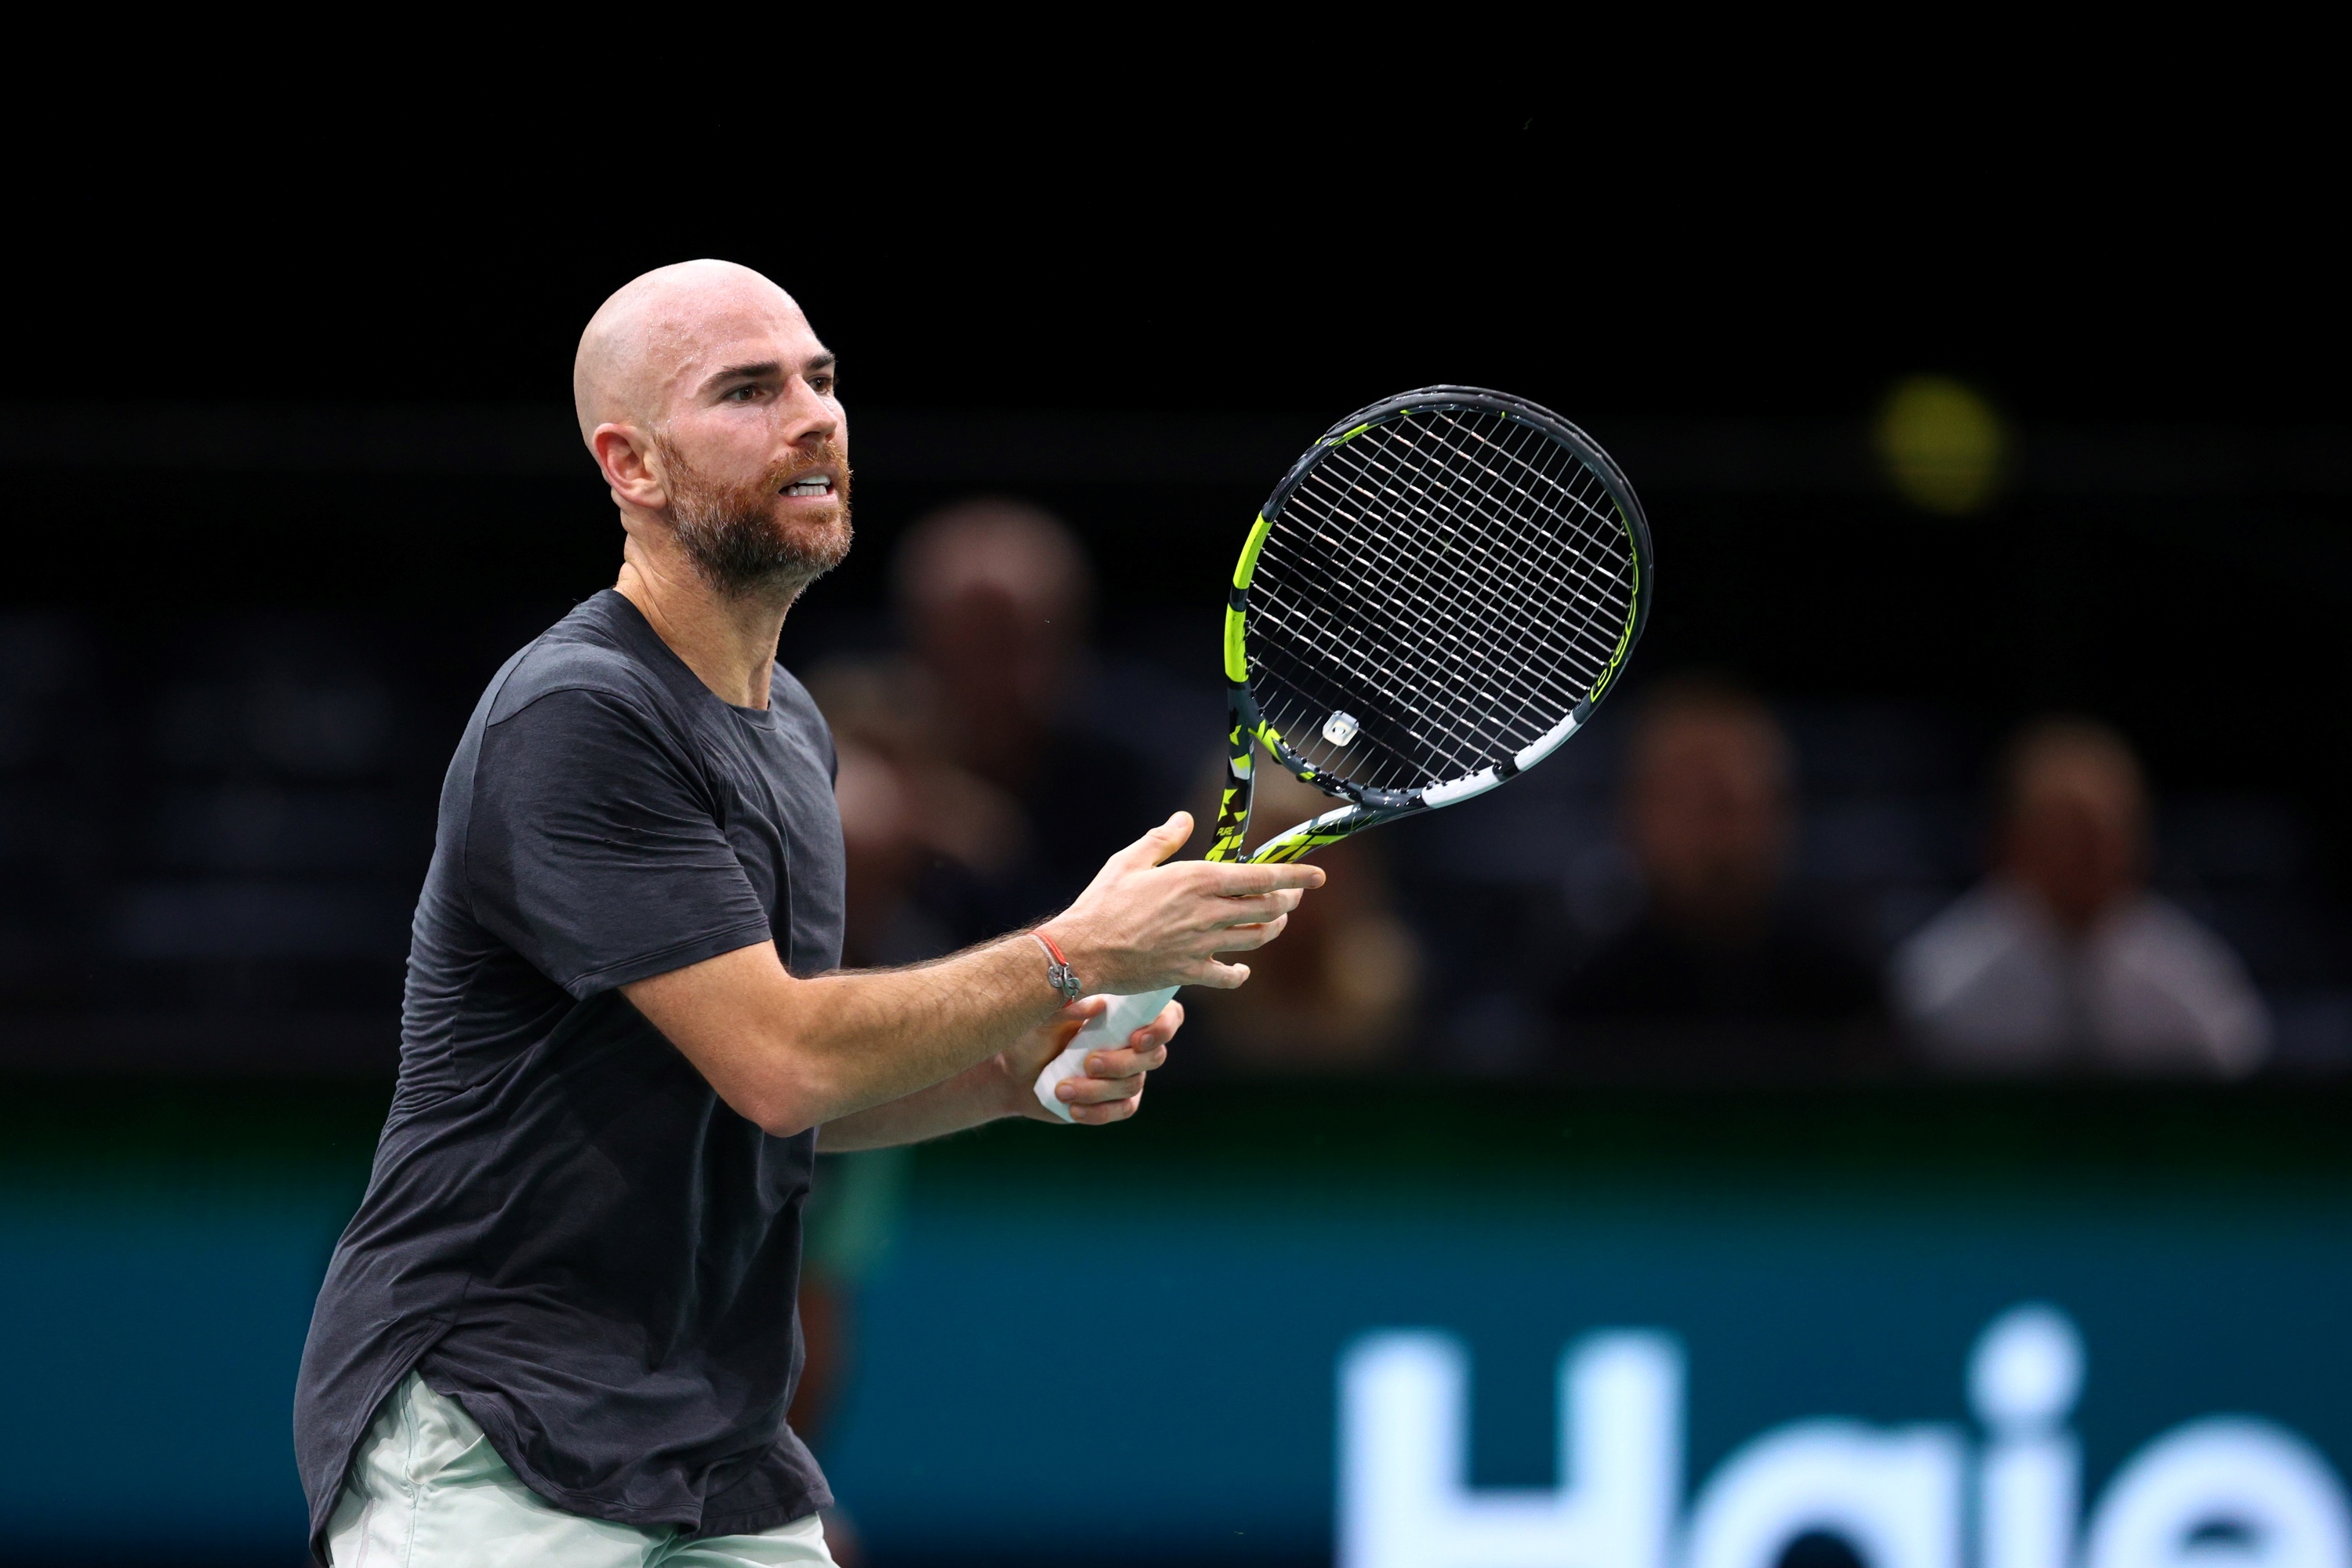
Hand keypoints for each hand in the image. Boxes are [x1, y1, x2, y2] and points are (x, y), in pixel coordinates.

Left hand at [1003, 995, 1183, 1125]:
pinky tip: (1074, 1109)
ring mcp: (1127, 1075)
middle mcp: (1133, 1043)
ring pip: (1132, 1086)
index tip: (1136, 1038)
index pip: (1168, 1016)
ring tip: (1062, 1089)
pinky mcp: (1115, 1101)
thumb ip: (1067, 1008)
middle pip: (1154, 1057)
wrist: (1015, 1075)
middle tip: (1089, 1064)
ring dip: (1098, 1090)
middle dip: (1122, 1063)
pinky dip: (1099, 1112)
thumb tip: (1098, 1006)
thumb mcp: (1043, 1019)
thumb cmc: (1033, 1037)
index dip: (1163, 1027)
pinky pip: (1122, 1110)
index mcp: (1125, 1013)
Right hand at [1042, 812, 1324, 993]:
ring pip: (1256, 938)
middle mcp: (1207, 912)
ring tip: (1276, 922)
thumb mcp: (1129, 861)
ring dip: (1272, 929)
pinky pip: (1228, 976)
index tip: (1317, 875)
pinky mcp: (1190, 971)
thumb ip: (1163, 839)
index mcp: (1197, 880)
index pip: (1261, 877)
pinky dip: (1240, 973)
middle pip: (1268, 908)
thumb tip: (1185, 819)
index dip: (1295, 875)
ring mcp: (1202, 944)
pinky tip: (1241, 968)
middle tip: (1296, 895)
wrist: (1084, 951)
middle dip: (1289, 900)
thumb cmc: (1103, 902)